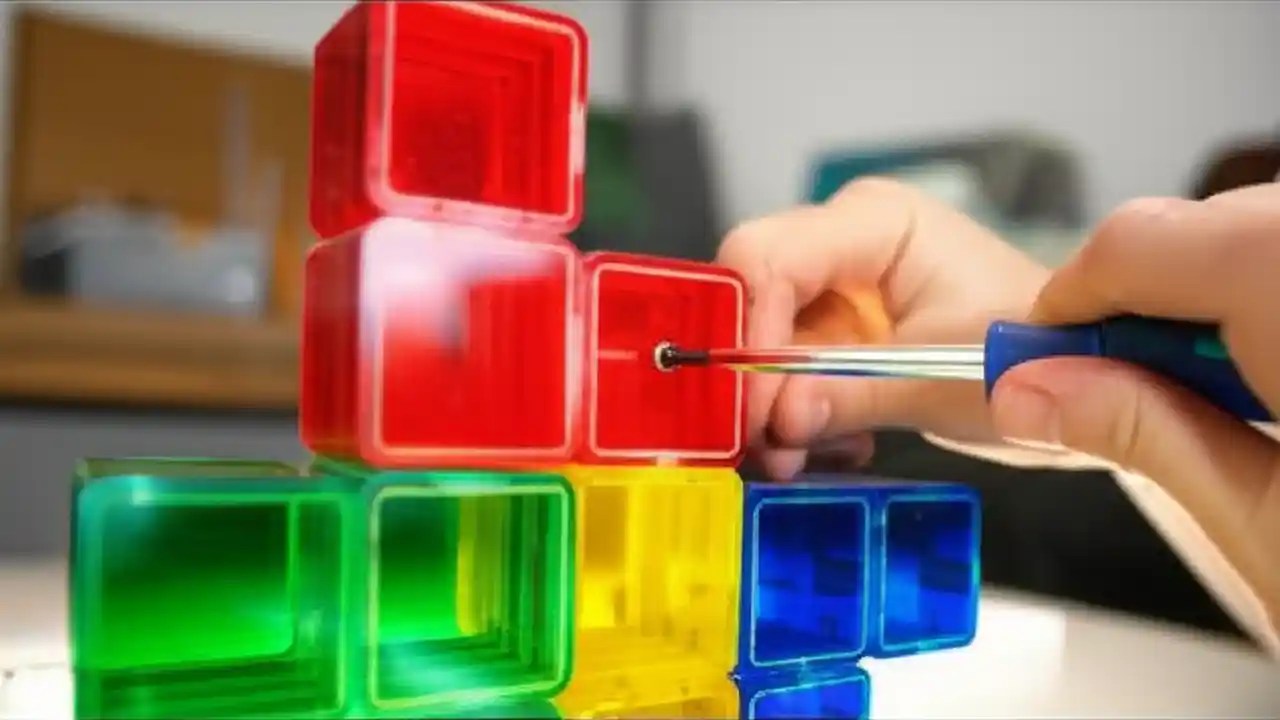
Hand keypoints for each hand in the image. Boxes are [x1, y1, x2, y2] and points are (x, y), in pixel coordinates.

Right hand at [716, 178, 1048, 479]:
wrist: (1074, 377)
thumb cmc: (1030, 352)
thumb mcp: (941, 381)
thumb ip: (853, 394)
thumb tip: (779, 419)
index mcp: (876, 222)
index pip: (769, 258)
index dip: (747, 332)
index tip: (750, 409)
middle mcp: (844, 239)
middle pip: (750, 294)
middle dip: (750, 376)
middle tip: (763, 442)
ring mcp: (836, 283)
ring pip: (758, 339)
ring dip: (771, 407)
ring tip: (803, 455)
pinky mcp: (835, 326)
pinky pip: (784, 367)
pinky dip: (796, 413)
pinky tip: (833, 442)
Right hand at [987, 182, 1279, 631]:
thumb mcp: (1267, 527)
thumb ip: (1142, 436)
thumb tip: (1033, 392)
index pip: (1127, 245)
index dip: (1060, 313)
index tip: (1034, 368)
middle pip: (1188, 236)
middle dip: (1136, 317)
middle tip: (1127, 407)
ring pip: (1246, 240)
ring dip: (1210, 315)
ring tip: (1230, 412)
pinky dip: (1261, 308)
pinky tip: (1271, 381)